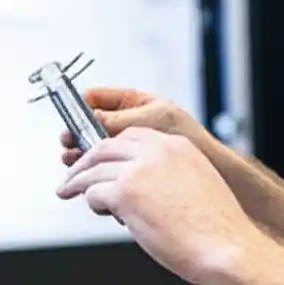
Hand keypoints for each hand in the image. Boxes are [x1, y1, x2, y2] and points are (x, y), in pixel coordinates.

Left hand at [56, 126, 264, 284]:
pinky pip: (94, 192)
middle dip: (87, 160)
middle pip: (107, 145)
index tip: (101, 157)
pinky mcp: (125, 192)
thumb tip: (148, 188)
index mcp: (177, 146)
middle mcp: (157, 151)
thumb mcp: (199, 185)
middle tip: (76, 173)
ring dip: (79, 180)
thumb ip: (172, 176)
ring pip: (95, 168)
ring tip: (69, 189)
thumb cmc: (218, 229)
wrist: (226, 247)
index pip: (132, 136)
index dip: (111, 147)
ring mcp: (138, 169)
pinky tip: (94, 208)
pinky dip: (90, 201)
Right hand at [58, 87, 216, 166]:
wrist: (215, 175)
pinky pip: (108, 174)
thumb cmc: (191, 140)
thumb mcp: (152, 120)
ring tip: (78, 169)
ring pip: (96, 154)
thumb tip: (89, 118)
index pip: (96, 99)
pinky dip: (100, 179)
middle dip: (77, 139)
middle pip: (90, 129)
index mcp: (134, 104)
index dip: (80, 108)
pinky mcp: (131, 174)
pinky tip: (99, 185)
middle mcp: (128, 126)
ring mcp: (129, 151)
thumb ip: (118, 120)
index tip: (69, 120)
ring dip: (85, 161)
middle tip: (68, 148)